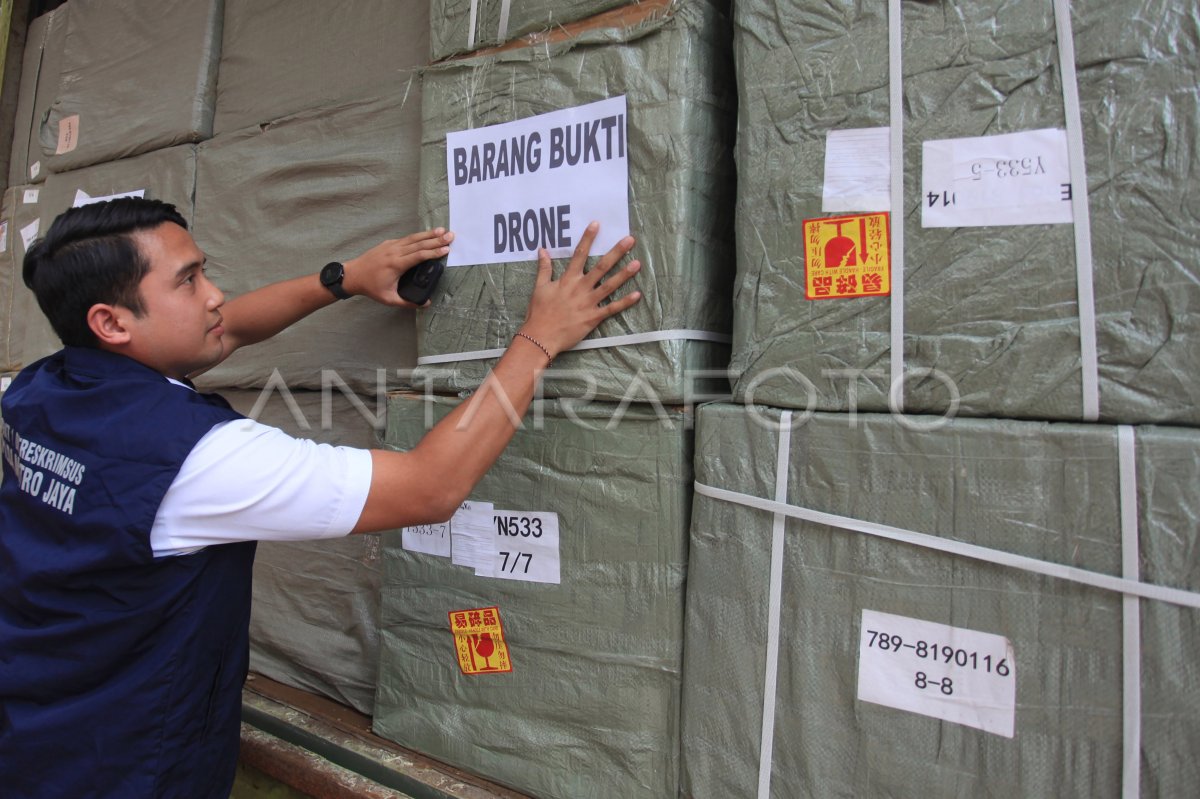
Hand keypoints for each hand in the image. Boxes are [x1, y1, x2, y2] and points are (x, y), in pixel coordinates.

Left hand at [342, 228, 453, 306]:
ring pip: (413, 238)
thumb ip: (408, 302)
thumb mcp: (389, 299)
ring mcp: (391, 246)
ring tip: (442, 230)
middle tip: (451, 236)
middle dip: (436, 240)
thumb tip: (426, 304)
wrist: (353, 275)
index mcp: (396, 265)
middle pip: (419, 244)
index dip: (434, 252)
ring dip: (428, 234)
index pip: (419, 256)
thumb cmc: (371, 288)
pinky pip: (406, 239)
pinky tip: (426, 235)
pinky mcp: (388, 243)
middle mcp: (395, 252)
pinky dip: (418, 236)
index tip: (446, 249)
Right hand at [519, 221, 641, 357]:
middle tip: (630, 240)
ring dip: (624, 274)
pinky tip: (637, 295)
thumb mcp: (539, 287)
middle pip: (601, 267)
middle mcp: (580, 288)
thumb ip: (544, 268)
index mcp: (568, 279)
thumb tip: (543, 250)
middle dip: (616, 252)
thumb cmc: (539, 312)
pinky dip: (625, 302)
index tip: (597, 224)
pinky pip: (612, 309)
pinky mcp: (593, 317)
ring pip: (610, 286)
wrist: (540, 336)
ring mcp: (588, 302)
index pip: (579, 254)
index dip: (588, 238)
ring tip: (637, 263)